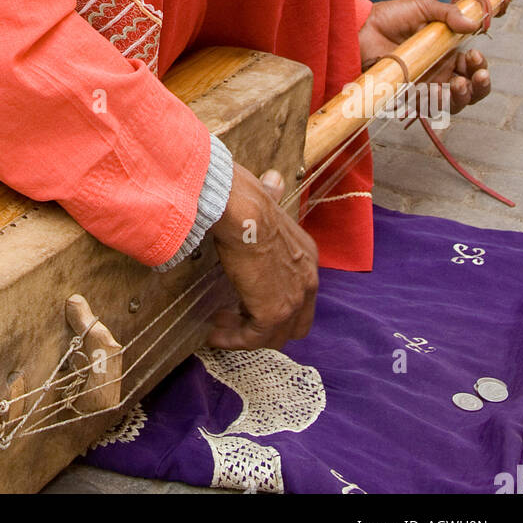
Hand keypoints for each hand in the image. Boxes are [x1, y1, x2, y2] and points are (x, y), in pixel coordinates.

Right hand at [207, 163, 317, 350]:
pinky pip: (253, 339)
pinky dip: (234, 341)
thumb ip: (273, 197)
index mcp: (307, 257)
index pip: (301, 295)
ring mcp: (293, 301)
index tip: (248, 301)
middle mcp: (308, 281)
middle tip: (235, 319)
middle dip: (267, 327)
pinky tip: (215, 335)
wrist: (244, 214)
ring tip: (220, 327)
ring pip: (274, 336)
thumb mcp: (270, 201)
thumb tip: (273, 181)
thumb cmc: (248, 202)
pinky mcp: (273, 314)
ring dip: (245, 335)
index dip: (277, 303)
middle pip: (295, 323)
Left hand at [358, 0, 490, 114]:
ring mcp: (424, 85)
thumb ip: (447, 13)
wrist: (361, 27)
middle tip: (478, 76)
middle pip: (470, 89)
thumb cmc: (389, 16)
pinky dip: (436, 103)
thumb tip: (473, 22)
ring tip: (460, 84)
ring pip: (453, 103)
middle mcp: (439, 71)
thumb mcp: (422, 8)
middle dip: (480, 86)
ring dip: (464, 97)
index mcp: (446, 52)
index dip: (479, 65)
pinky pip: (426, 107)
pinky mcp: (407, 94)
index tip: (474, 55)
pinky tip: (437, 92)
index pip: (471, 66)